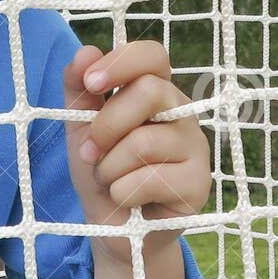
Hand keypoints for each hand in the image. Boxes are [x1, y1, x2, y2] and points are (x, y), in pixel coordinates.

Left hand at [61, 40, 210, 263]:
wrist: (111, 226)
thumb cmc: (101, 169)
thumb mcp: (80, 127)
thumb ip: (78, 90)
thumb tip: (84, 52)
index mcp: (156, 91)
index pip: (152, 56)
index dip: (121, 63)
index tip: (91, 83)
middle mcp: (181, 112)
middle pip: (149, 92)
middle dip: (106, 125)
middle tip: (90, 151)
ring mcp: (196, 147)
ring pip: (145, 141)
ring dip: (110, 167)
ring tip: (108, 179)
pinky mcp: (198, 183)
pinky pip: (151, 179)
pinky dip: (122, 192)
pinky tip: (126, 199)